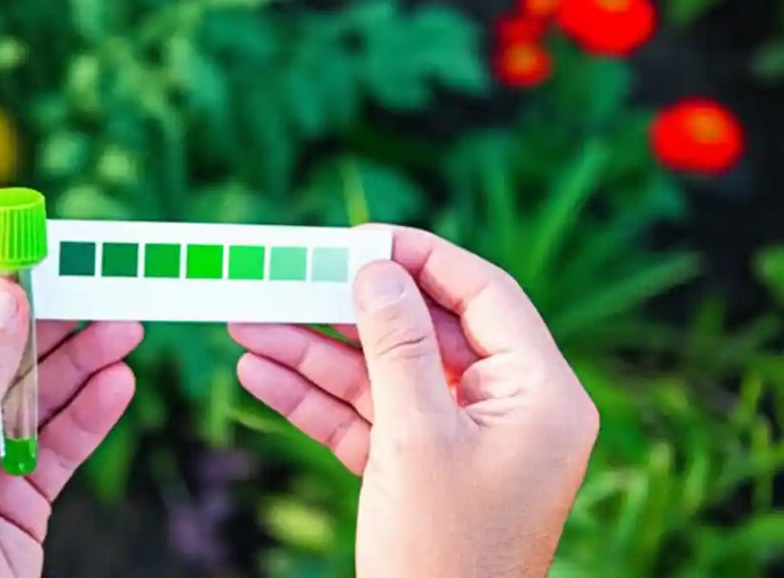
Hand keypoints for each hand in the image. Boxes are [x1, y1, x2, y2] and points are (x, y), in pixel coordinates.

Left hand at [0, 256, 142, 576]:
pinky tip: (119, 383)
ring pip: (32, 389)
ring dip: (79, 359)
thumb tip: (2, 293)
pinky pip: (56, 438)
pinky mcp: (15, 489)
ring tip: (125, 327)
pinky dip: (89, 412)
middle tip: (98, 284)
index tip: (33, 248)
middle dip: (47, 318)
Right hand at [229, 227, 598, 577]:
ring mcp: (460, 442)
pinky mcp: (419, 470)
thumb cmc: (443, 553)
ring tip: (245, 323)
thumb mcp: (415, 435)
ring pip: (383, 375)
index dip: (421, 259)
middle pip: (420, 333)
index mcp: (538, 396)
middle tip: (284, 278)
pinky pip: (368, 418)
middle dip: (343, 311)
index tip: (359, 237)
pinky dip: (316, 400)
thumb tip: (375, 267)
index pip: (483, 296)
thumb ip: (396, 342)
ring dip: (313, 353)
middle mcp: (506, 411)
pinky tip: (260, 375)